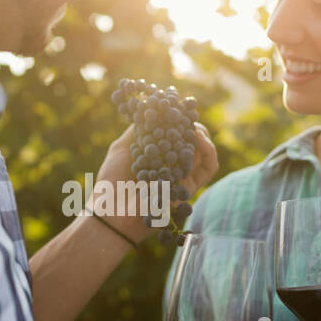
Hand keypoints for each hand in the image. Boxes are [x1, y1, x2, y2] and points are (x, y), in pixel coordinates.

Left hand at [89, 121, 218, 243]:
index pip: (177, 135)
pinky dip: (208, 151)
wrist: (112, 211)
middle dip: (194, 127)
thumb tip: (155, 109)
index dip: (181, 121)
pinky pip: (209, 169)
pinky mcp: (189, 189)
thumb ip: (140, 129)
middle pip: (194, 142)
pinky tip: (199, 139)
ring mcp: (182, 178)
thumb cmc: (111, 180)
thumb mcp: (122, 147)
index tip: (179, 109)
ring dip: (203, 136)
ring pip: (205, 153)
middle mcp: (172, 166)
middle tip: (189, 118)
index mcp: (157, 156)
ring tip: (195, 127)